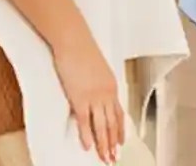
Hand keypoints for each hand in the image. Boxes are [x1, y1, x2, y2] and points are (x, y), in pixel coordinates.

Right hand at [52, 33, 123, 163]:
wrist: (75, 41)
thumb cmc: (83, 51)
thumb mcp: (96, 69)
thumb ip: (98, 83)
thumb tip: (94, 91)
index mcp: (112, 87)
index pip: (118, 114)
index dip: (120, 130)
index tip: (120, 143)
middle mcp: (107, 94)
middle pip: (112, 124)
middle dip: (113, 143)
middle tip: (114, 158)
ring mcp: (94, 97)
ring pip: (101, 126)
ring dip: (103, 145)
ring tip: (105, 158)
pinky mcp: (80, 98)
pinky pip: (85, 121)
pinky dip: (87, 136)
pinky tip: (89, 146)